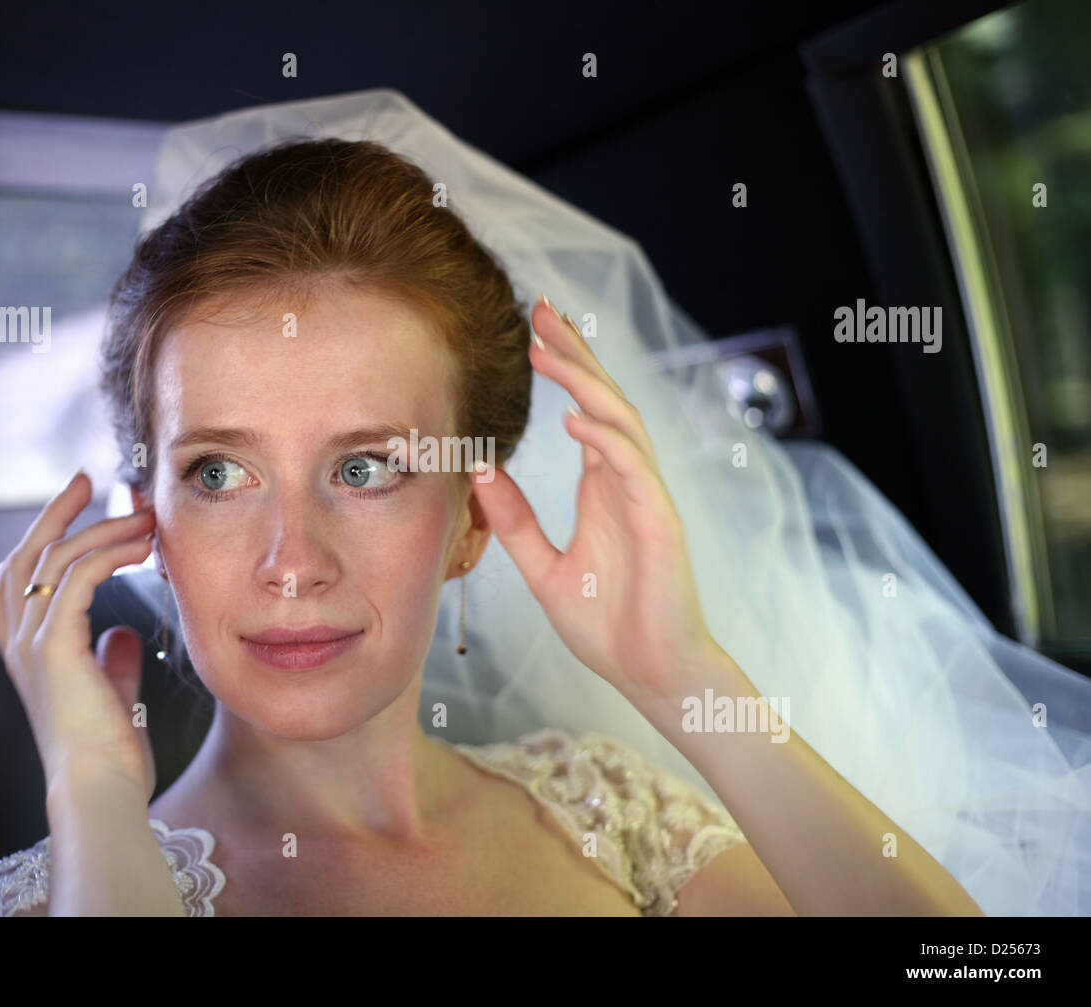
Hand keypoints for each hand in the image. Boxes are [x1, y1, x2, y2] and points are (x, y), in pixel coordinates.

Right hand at [0, 471, 159, 802]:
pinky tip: (141, 545)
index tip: (79, 502)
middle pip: (24, 555)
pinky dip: (109, 553)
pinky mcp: (55, 648)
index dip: (44, 535)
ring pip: (56, 560)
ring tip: (144, 517)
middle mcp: (18, 642)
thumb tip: (124, 633)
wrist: (102, 788)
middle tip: (90, 479)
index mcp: (27, 652)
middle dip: (56, 512)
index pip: (19, 577)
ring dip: (104, 530)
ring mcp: (31, 644)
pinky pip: (77, 579)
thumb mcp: (110, 694)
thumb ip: (111, 661)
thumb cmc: (108, 752)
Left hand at [471, 296, 733, 714]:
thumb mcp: (545, 569)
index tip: (530, 332)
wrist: (653, 674)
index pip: (585, 412)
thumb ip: (516, 521)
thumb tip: (479, 472)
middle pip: (604, 401)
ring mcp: (648, 499)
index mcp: (604, 488)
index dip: (564, 369)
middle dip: (575, 353)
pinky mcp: (661, 523)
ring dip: (584, 384)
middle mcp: (627, 482)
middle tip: (541, 309)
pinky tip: (575, 419)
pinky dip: (606, 440)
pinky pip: (634, 469)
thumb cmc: (609, 627)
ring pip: (620, 422)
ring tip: (546, 350)